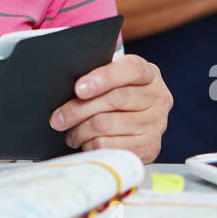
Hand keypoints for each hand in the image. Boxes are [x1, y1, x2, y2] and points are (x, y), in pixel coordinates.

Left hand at [49, 54, 171, 162]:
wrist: (138, 124)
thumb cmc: (119, 97)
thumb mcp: (114, 82)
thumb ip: (98, 78)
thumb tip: (66, 87)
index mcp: (149, 74)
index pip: (131, 69)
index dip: (103, 78)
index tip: (79, 88)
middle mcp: (158, 97)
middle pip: (114, 99)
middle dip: (79, 109)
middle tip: (58, 118)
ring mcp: (157, 124)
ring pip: (108, 125)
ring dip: (81, 131)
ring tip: (71, 133)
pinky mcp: (150, 147)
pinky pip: (111, 146)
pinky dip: (91, 145)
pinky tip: (85, 143)